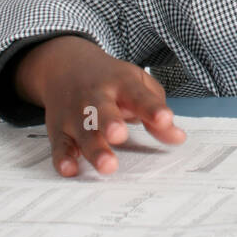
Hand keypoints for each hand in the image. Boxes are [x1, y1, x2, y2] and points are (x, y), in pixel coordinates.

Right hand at [13, 36, 186, 177]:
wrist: (65, 66)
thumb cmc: (110, 80)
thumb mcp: (138, 85)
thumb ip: (156, 112)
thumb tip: (178, 138)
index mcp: (121, 83)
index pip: (138, 95)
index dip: (151, 108)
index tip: (165, 119)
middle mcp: (96, 97)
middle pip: (103, 110)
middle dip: (110, 123)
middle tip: (120, 135)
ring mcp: (75, 114)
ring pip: (83, 132)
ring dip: (94, 149)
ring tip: (107, 165)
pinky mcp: (59, 130)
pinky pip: (59, 145)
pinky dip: (62, 158)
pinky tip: (69, 170)